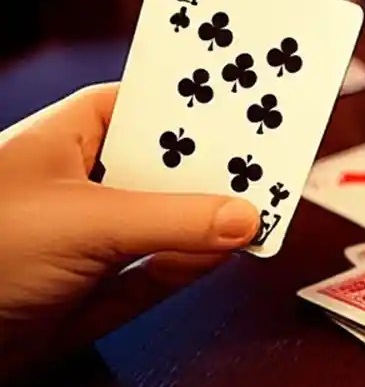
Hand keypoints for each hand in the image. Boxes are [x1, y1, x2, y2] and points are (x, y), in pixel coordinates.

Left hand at [0, 84, 259, 379]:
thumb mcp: (84, 223)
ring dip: (213, 217)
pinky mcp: (97, 292)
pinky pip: (162, 271)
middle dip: (218, 163)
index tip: (253, 95)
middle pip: (170, 163)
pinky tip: (228, 250)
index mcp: (69, 138)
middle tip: (274, 153)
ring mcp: (92, 238)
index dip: (199, 99)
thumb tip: (245, 220)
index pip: (150, 103)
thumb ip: (172, 222)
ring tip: (268, 203)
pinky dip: (195, 263)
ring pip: (171, 219)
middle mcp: (84, 183)